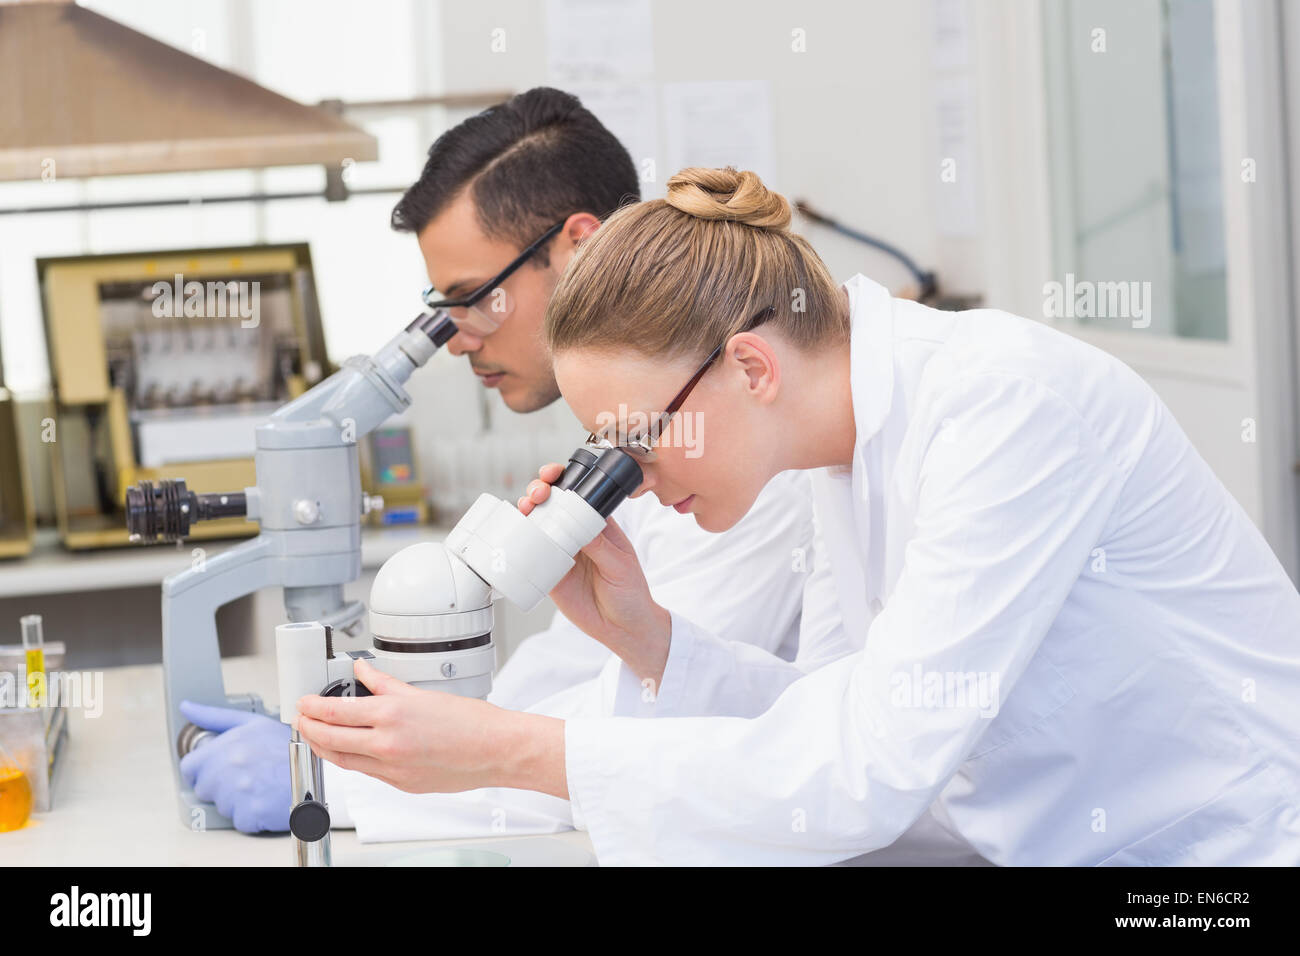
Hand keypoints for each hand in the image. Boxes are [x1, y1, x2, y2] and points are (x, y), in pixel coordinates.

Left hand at [178, 700, 290, 832]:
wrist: (321, 770)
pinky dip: (251, 816)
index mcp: (230, 745)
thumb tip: (188, 708)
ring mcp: (241, 792)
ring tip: (258, 787)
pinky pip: (239, 821)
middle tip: (245, 778)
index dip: (202, 769)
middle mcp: (233, 768)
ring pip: (221, 806)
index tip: (217, 770)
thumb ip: (215, 717)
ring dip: (237, 801)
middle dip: (220, 786)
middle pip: (204, 788)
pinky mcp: (253, 813)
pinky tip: (265, 800)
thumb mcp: (253, 722)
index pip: (190, 767)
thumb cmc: (288, 747)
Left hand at [295, 658, 566, 797]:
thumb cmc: (470, 722)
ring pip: (343, 760)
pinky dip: (352, 758)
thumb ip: (385, 683)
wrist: (495, 750)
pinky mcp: (400, 784)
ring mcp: (392, 768)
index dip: (311, 707)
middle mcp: (387, 744)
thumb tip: (363, 671)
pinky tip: (352, 749)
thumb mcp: (422, 693)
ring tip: (317, 735)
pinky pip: (366, 771)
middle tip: (301, 718)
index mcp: (391, 715)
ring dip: (324, 746)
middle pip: (329, 739)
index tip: (303, 702)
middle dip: (308, 728)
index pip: (334, 712)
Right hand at [518, 464, 671, 681]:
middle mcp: (577, 535)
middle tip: (538, 494)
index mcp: (598, 525)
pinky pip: (530, 554)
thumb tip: (580, 523)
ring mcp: (561, 553)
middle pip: (552, 505)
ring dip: (527, 512)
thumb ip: (600, 547)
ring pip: (537, 525)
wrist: (623, 629)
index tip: (552, 474)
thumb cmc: (631, 594)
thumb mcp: (620, 566)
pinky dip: (519, 542)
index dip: (562, 480)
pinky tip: (515, 535)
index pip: (578, 495)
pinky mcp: (549, 573)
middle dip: (539, 491)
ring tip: (525, 508)